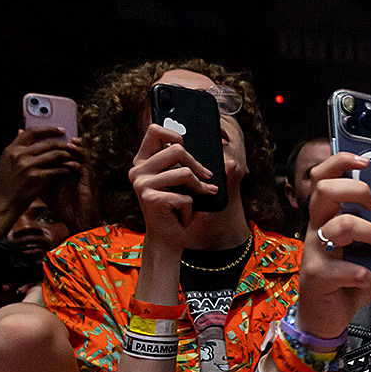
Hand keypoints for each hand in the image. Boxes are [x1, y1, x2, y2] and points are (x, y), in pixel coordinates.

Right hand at [0, 127, 80, 207]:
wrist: (4, 203)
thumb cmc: (6, 184)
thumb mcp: (5, 162)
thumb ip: (15, 148)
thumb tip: (21, 131)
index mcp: (11, 150)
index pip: (31, 132)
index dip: (48, 130)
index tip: (60, 130)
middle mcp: (19, 156)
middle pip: (48, 144)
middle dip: (63, 145)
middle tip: (72, 146)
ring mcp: (28, 167)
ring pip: (56, 155)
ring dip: (67, 156)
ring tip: (74, 158)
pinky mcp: (38, 178)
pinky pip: (58, 170)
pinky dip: (66, 169)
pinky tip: (70, 171)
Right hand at [128, 124, 217, 252]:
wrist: (171, 240)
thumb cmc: (181, 210)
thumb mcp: (194, 185)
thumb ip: (208, 169)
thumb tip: (231, 162)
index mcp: (145, 161)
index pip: (155, 130)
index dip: (176, 132)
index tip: (189, 142)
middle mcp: (138, 170)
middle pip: (177, 149)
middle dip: (198, 165)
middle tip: (207, 179)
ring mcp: (141, 184)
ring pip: (183, 173)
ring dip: (198, 189)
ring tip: (196, 200)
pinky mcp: (149, 198)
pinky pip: (184, 196)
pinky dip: (190, 208)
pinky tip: (182, 215)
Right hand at [296, 152, 370, 339]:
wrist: (327, 319)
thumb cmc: (349, 281)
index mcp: (329, 217)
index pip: (323, 177)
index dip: (340, 162)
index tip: (365, 160)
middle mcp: (317, 228)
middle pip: (324, 190)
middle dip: (356, 190)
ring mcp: (315, 251)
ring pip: (339, 226)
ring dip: (370, 233)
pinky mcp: (316, 276)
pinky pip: (343, 268)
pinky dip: (363, 274)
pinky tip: (368, 279)